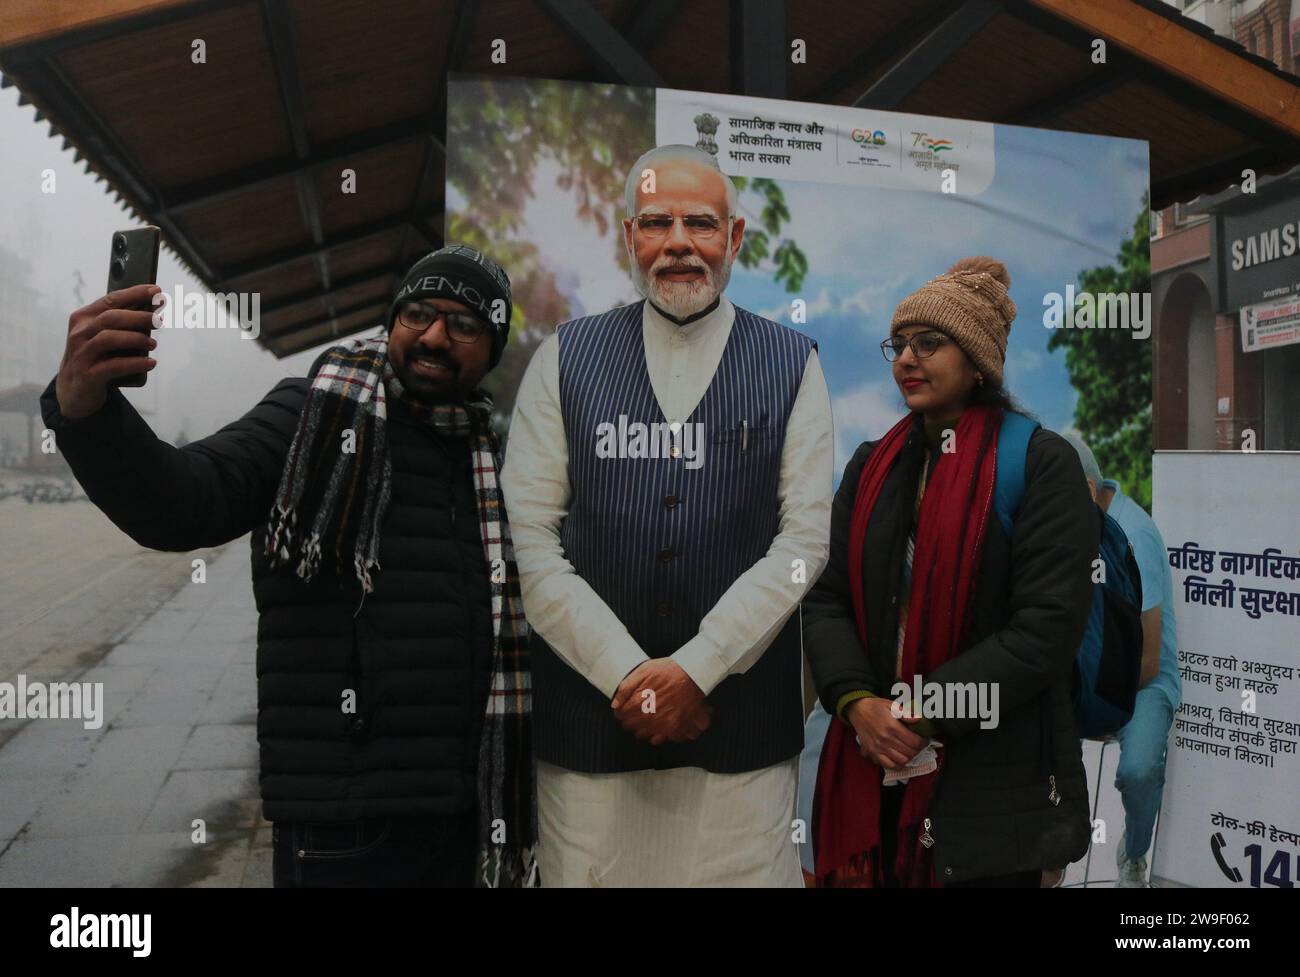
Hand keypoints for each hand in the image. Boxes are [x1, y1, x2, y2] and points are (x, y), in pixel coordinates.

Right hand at [56, 284, 160, 418]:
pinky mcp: (88, 375)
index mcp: (82, 319)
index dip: (135, 293)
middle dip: (139, 316)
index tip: (157, 290)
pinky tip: (151, 363)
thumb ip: (122, 326)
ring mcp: (81, 354)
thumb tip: (153, 312)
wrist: (75, 393)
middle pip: (111, 318)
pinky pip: (114, 366)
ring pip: (109, 338)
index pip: (110, 301)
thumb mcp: (104, 339)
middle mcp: (79, 334)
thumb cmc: (96, 359)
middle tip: (159, 320)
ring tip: (153, 344)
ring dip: (136, 339)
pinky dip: (135, 363)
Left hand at [611, 659, 709, 744]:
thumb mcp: (642, 671)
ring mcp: (661, 724)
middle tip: (634, 711)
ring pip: (642, 734)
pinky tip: (654, 726)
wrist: (691, 674)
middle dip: (629, 719)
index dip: (620, 710)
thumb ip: (625, 688)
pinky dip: (653, 735)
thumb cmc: (667, 671)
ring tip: (644, 718)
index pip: (621, 715)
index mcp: (639, 702)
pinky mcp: (673, 728)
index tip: (623, 708)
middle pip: (630, 726)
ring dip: (640, 728)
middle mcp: (649, 716)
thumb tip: (615, 705)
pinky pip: (658, 739)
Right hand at [845, 696, 926, 768]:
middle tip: (918, 745)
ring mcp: (878, 747)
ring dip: (909, 757)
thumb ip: (906, 713)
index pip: (914, 742)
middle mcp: (885, 739)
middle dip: (918, 749)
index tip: (924, 740)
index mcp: (892, 726)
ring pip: (901, 760)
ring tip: (909, 750)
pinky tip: (900, 758)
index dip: (923, 742)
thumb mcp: (891, 705)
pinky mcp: (872, 752)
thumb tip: (918, 719)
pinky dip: (897, 764)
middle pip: (909, 752)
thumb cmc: (876, 707)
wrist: (857, 710)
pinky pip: (888, 765)